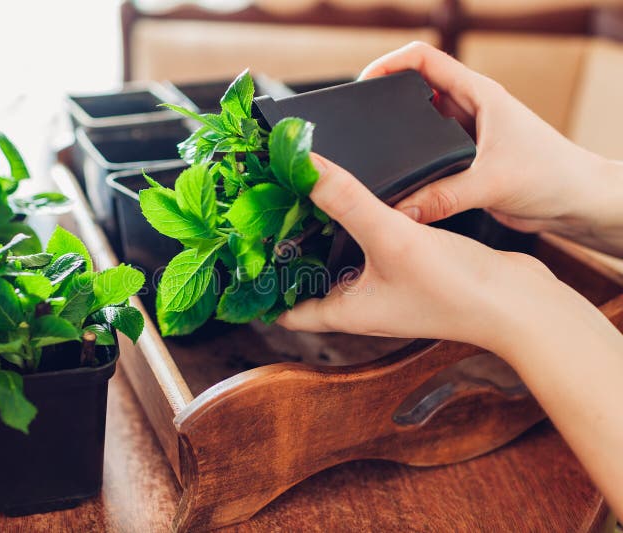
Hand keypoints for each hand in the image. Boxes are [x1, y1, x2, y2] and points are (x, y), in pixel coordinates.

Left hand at [277, 154, 580, 354]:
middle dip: (288, 258)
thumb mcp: (392, 237)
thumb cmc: (458, 291)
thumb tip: (305, 166)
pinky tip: (354, 203)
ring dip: (322, 240)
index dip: (262, 296)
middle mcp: (363, 305)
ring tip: (298, 205)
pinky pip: (371, 251)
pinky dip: (356, 231)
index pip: (288, 312)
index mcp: (347, 312)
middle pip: (310, 285)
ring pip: (341, 265)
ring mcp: (387, 290)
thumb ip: (347, 201)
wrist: (521, 305)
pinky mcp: (410, 273)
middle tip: (263, 223)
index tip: (239, 269)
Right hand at [359, 42, 622, 254]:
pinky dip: (412, 167)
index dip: (389, 63)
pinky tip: (401, 184)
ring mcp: (466, 135)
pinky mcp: (465, 162)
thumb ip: (443, 197)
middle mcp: (469, 109)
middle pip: (414, 92)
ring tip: (376, 155)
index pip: (423, 59)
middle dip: (386, 103)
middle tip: (361, 125)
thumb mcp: (492, 183)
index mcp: (478, 94)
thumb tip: (400, 210)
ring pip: (420, 129)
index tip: (364, 84)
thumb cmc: (554, 175)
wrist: (577, 203)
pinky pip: (428, 159)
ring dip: (400, 139)